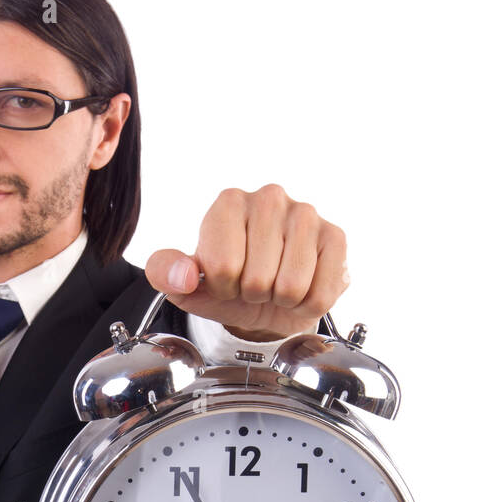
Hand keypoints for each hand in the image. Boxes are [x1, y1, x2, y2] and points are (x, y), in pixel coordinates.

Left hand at [145, 184, 349, 341]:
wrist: (266, 299)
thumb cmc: (227, 285)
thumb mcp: (187, 283)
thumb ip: (166, 273)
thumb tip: (184, 276)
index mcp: (228, 203)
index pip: (223, 267)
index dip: (223, 287)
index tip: (226, 280)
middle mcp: (269, 198)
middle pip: (258, 279)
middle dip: (253, 293)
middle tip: (254, 284)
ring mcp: (306, 214)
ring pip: (291, 287)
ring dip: (281, 299)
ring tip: (276, 285)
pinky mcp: (335, 237)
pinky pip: (320, 293)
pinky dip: (308, 304)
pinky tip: (301, 287)